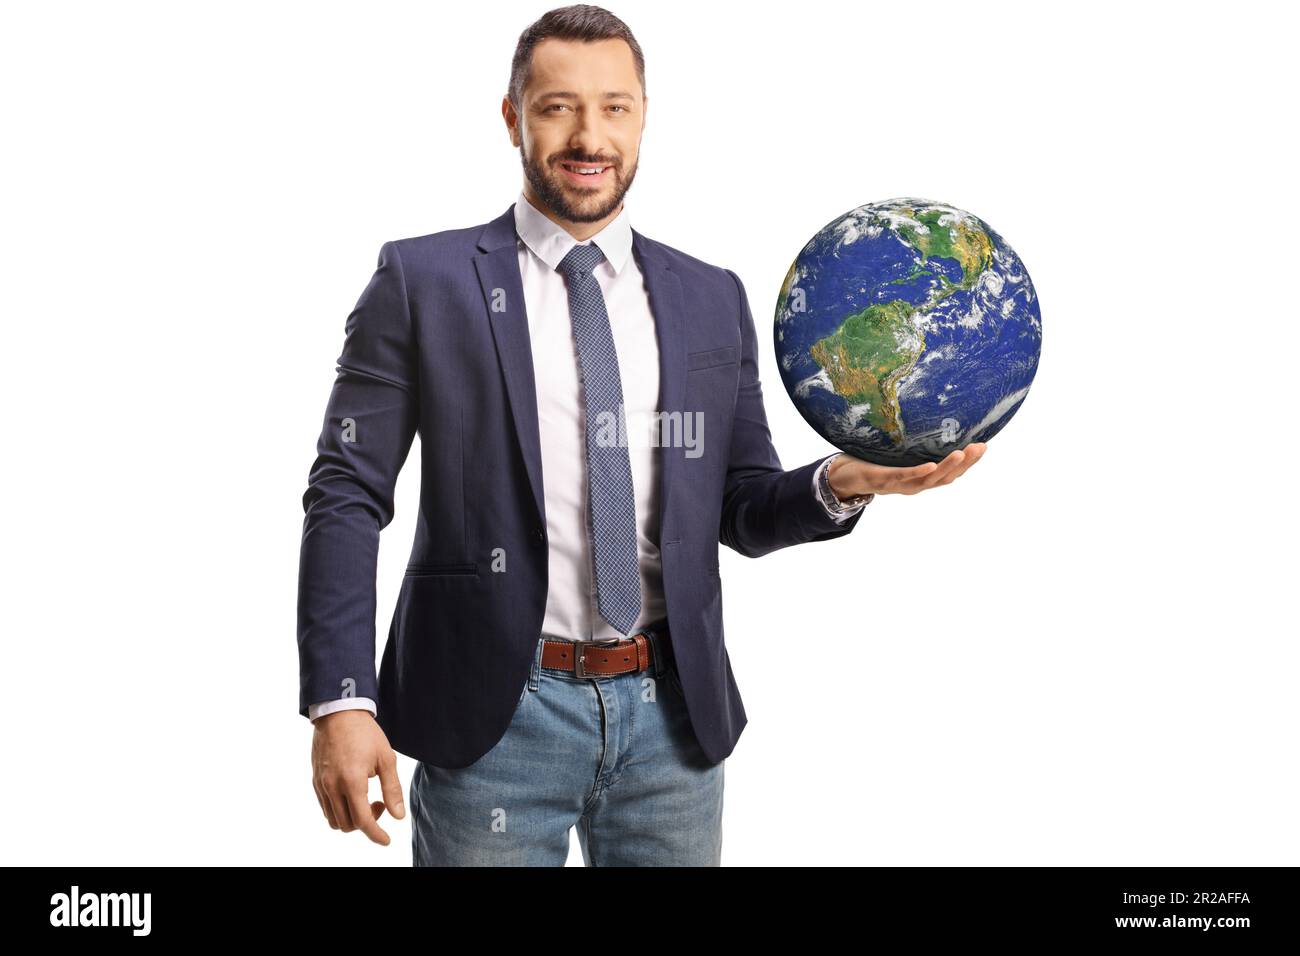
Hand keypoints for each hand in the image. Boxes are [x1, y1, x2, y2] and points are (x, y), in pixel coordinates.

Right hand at [311, 709, 404, 844]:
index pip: (363, 821)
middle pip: (348, 825)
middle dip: (367, 823)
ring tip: (366, 798)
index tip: (387, 840)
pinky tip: (353, 794)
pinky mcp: (315, 781)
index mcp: (352, 782)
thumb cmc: (366, 733)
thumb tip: (398, 816)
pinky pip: (325, 808)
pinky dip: (340, 810)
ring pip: (334, 820)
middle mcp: (332, 787)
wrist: (339, 713)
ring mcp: (321, 785)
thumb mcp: (386, 759)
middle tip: (380, 804)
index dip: (376, 835)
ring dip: (352, 818)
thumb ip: (392, 789)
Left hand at [828, 443, 986, 497]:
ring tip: (962, 454)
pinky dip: (918, 473)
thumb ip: (912, 438)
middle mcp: (914, 484)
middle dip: (965, 464)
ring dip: (947, 468)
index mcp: (920, 476)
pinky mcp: (883, 481)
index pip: (950, 470)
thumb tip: (927, 412)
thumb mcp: (896, 449)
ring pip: (929, 480)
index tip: (984, 445)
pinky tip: (930, 465)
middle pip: (945, 477)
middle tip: (980, 448)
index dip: (968, 461)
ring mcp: (899, 485)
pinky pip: (903, 477)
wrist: (843, 476)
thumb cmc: (871, 460)